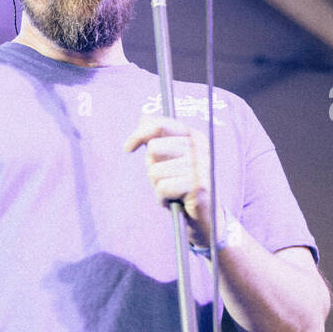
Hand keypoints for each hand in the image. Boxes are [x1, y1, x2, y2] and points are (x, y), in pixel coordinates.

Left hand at [122, 115, 217, 247]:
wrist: (205, 215)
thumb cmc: (182, 185)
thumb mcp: (168, 158)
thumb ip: (158, 138)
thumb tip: (143, 116)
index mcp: (193, 135)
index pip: (159, 125)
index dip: (138, 135)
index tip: (127, 149)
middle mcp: (199, 146)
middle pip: (153, 148)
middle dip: (152, 167)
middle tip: (166, 179)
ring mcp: (200, 165)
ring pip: (155, 171)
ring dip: (158, 186)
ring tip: (173, 191)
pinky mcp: (198, 185)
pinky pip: (162, 188)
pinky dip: (162, 198)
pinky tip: (174, 201)